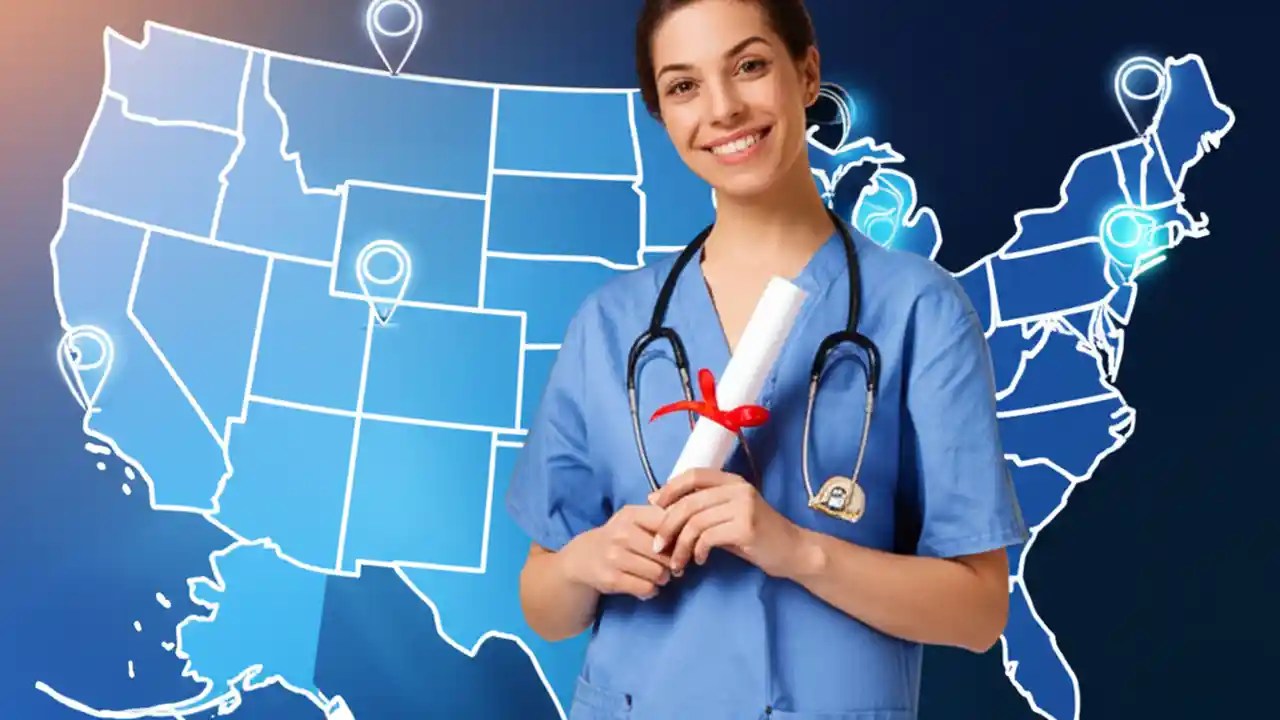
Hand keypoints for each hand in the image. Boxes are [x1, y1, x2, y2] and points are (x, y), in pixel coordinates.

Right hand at [560, 504, 671, 600]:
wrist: (583, 557)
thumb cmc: (620, 536)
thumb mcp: (635, 520)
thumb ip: (661, 518)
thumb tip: (693, 526)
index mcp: (631, 514)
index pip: (667, 523)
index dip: (680, 537)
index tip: (681, 544)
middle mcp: (621, 533)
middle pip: (666, 554)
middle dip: (673, 563)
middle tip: (671, 565)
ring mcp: (614, 557)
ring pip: (659, 573)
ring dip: (663, 578)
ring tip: (658, 575)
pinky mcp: (611, 579)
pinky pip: (646, 588)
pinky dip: (651, 590)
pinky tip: (646, 585)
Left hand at [648, 468, 803, 577]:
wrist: (794, 552)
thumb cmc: (757, 537)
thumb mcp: (727, 517)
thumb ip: (699, 509)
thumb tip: (656, 500)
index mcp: (731, 481)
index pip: (692, 474)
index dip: (669, 488)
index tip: (654, 507)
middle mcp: (737, 489)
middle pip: (689, 502)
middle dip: (667, 526)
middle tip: (658, 547)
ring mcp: (743, 507)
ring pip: (695, 522)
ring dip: (680, 546)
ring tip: (677, 563)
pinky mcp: (746, 528)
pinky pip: (709, 538)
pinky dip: (698, 551)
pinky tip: (700, 561)